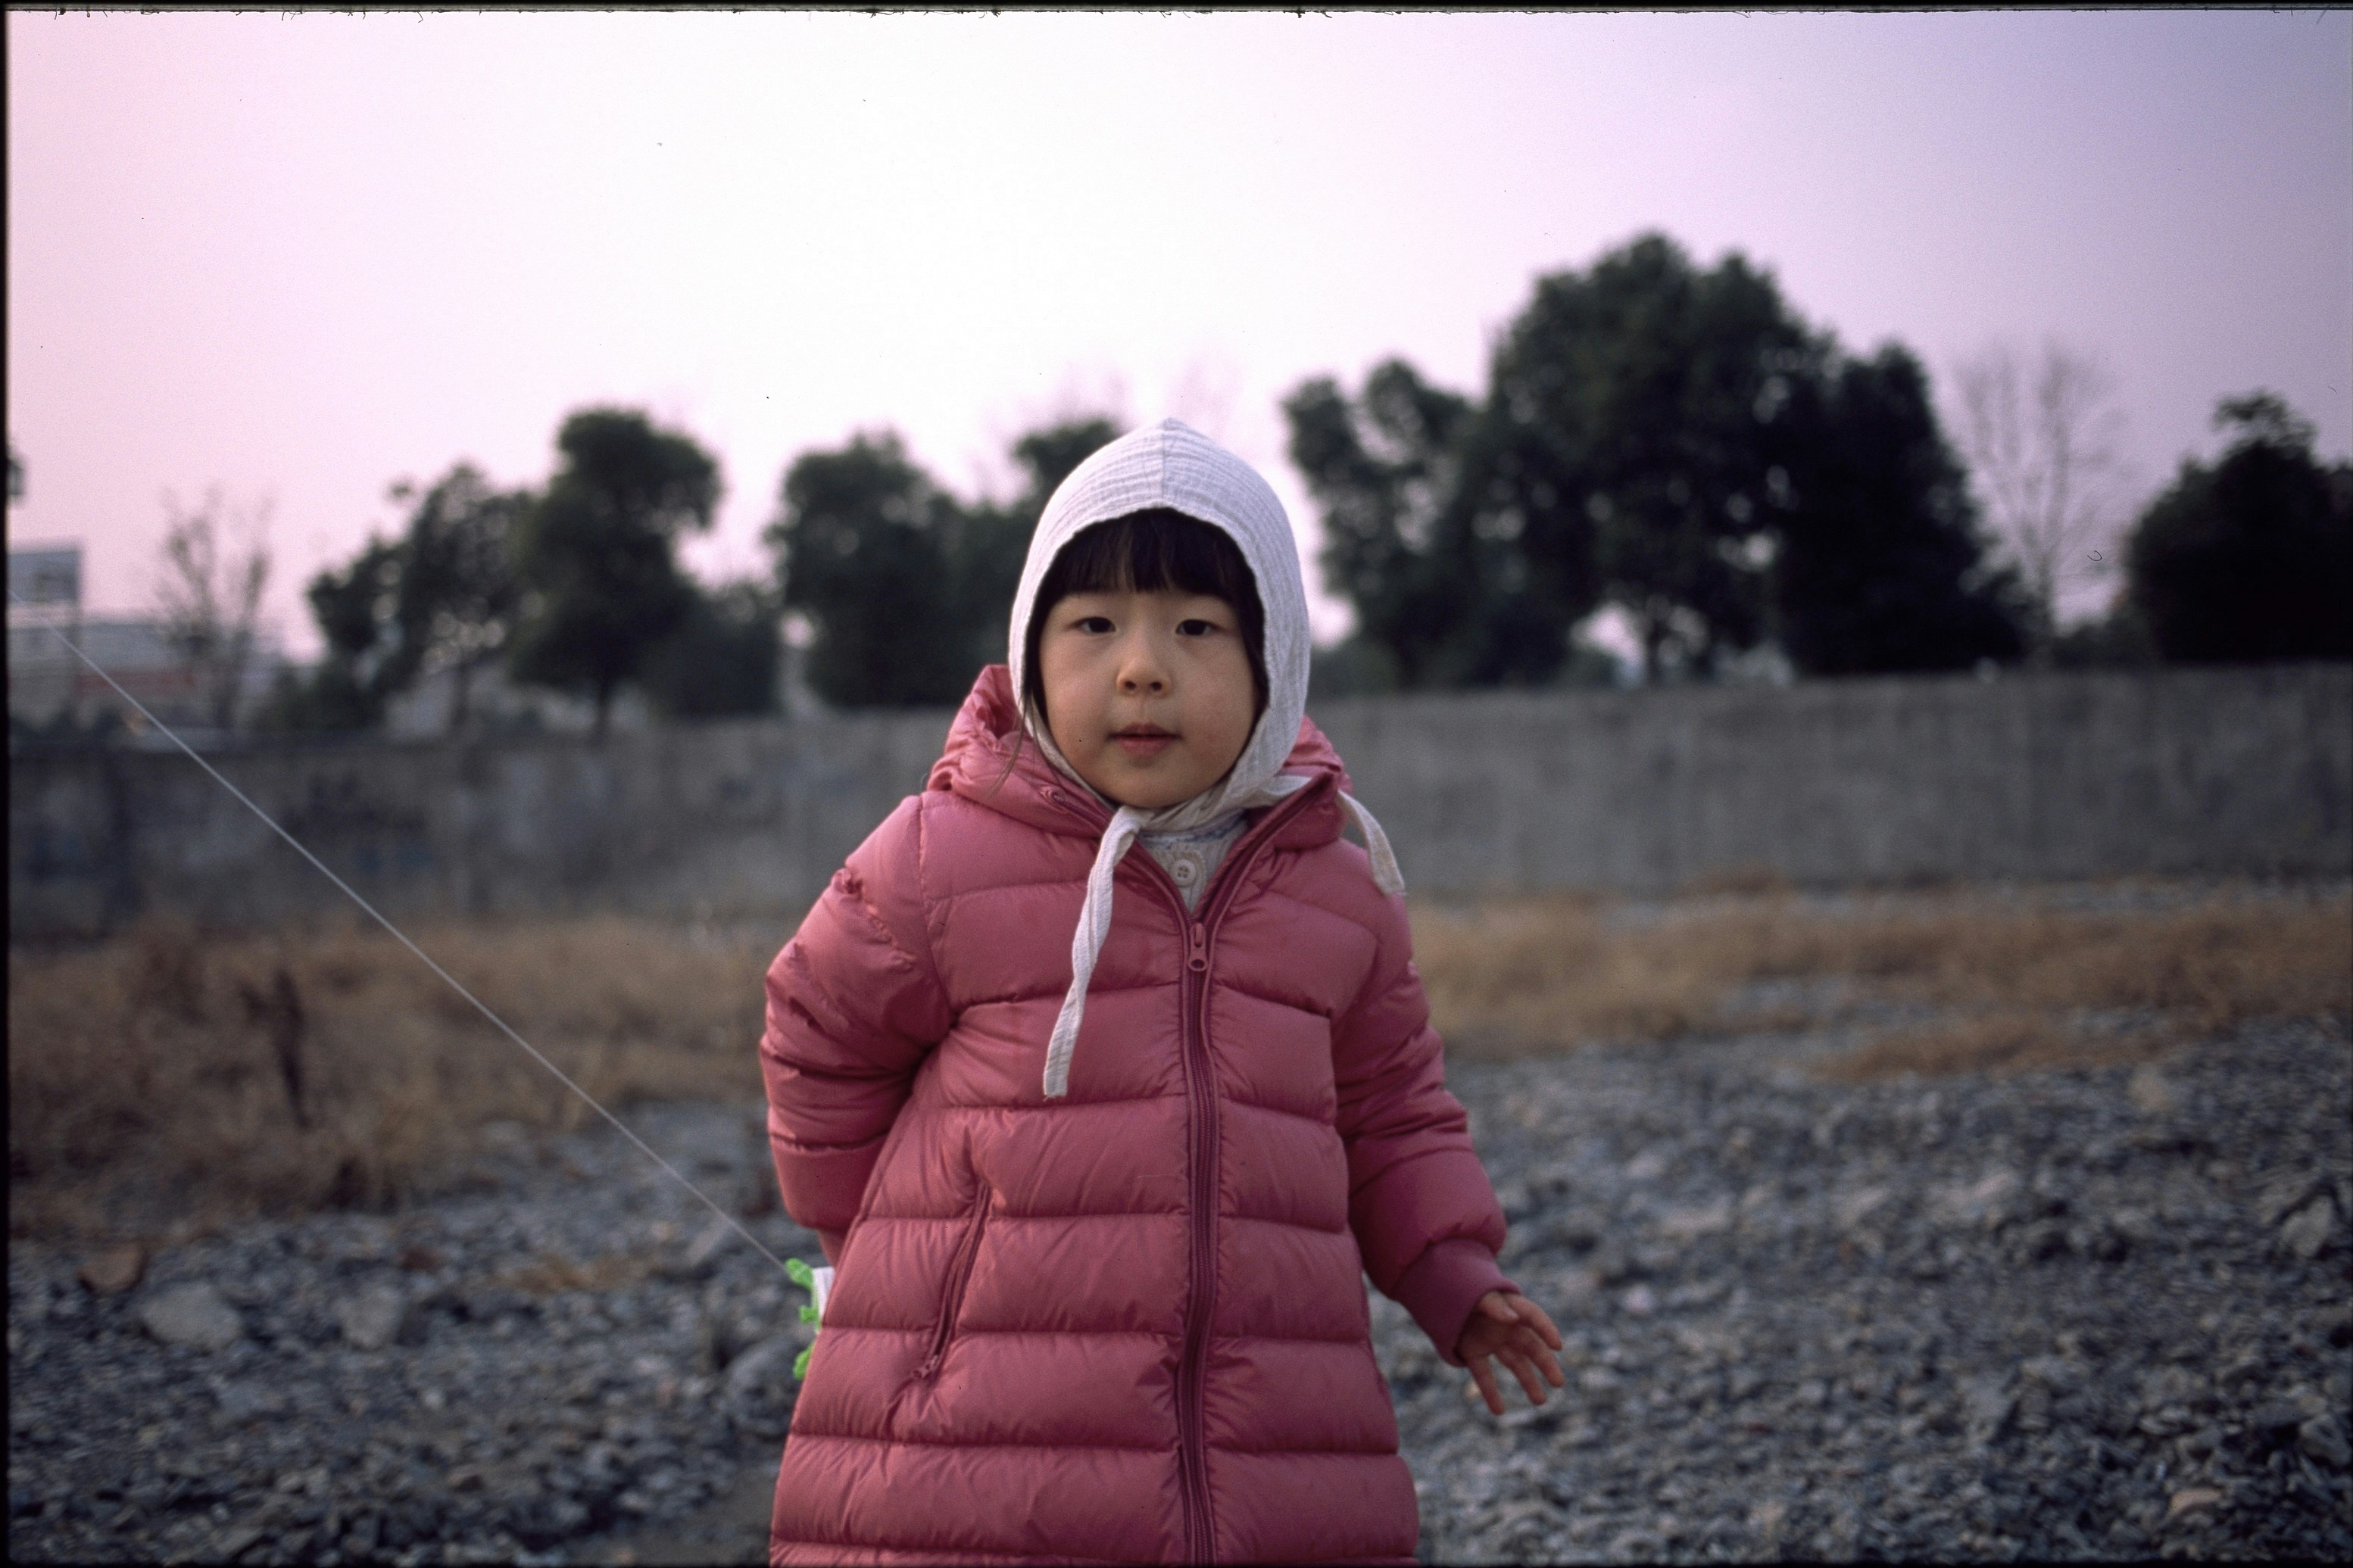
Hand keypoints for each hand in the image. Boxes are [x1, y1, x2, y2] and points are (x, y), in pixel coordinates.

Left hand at [1455, 1290, 1565, 1415]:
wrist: (1439, 1292)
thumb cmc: (1464, 1287)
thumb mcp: (1479, 1293)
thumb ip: (1494, 1304)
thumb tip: (1512, 1318)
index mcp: (1511, 1306)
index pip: (1534, 1317)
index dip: (1546, 1330)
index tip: (1557, 1346)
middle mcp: (1506, 1326)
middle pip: (1530, 1346)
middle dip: (1545, 1364)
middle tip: (1558, 1383)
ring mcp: (1491, 1340)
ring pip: (1513, 1363)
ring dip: (1527, 1381)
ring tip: (1540, 1401)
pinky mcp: (1473, 1352)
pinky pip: (1484, 1374)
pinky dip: (1490, 1392)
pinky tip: (1499, 1410)